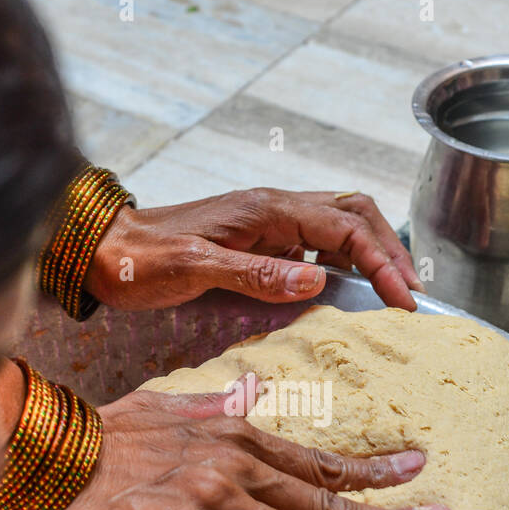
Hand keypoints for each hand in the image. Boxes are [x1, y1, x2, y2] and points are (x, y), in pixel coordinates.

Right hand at [28, 378, 452, 509]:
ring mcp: (214, 500)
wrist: (44, 452)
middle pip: (327, 499)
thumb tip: (251, 390)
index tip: (417, 466)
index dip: (372, 468)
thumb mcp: (164, 406)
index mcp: (234, 436)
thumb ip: (215, 406)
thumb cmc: (98, 434)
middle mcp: (235, 465)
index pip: (318, 458)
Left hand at [84, 187, 423, 311]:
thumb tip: (319, 279)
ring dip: (371, 254)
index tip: (402, 300)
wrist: (97, 250)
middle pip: (354, 214)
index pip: (346, 228)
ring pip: (338, 226)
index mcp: (266, 209)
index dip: (381, 262)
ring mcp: (266, 224)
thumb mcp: (195, 268)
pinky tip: (347, 293)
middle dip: (389, 250)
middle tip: (411, 294)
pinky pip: (314, 244)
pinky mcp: (257, 242)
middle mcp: (273, 209)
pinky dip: (343, 264)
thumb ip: (257, 273)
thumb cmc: (138, 260)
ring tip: (392, 293)